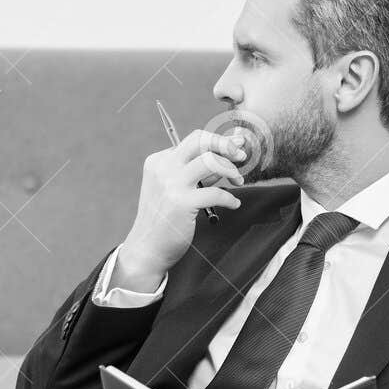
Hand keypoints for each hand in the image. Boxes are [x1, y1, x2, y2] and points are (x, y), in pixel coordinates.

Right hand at [112, 129, 246, 290]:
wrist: (147, 249)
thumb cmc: (164, 219)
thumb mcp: (176, 189)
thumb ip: (197, 173)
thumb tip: (226, 156)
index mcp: (159, 161)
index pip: (194, 141)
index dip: (218, 143)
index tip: (235, 148)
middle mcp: (163, 168)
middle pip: (200, 139)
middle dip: (225, 144)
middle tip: (241, 155)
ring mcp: (171, 184)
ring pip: (210, 160)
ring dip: (230, 169)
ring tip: (238, 182)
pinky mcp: (182, 203)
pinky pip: (217, 193)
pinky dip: (230, 198)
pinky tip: (234, 204)